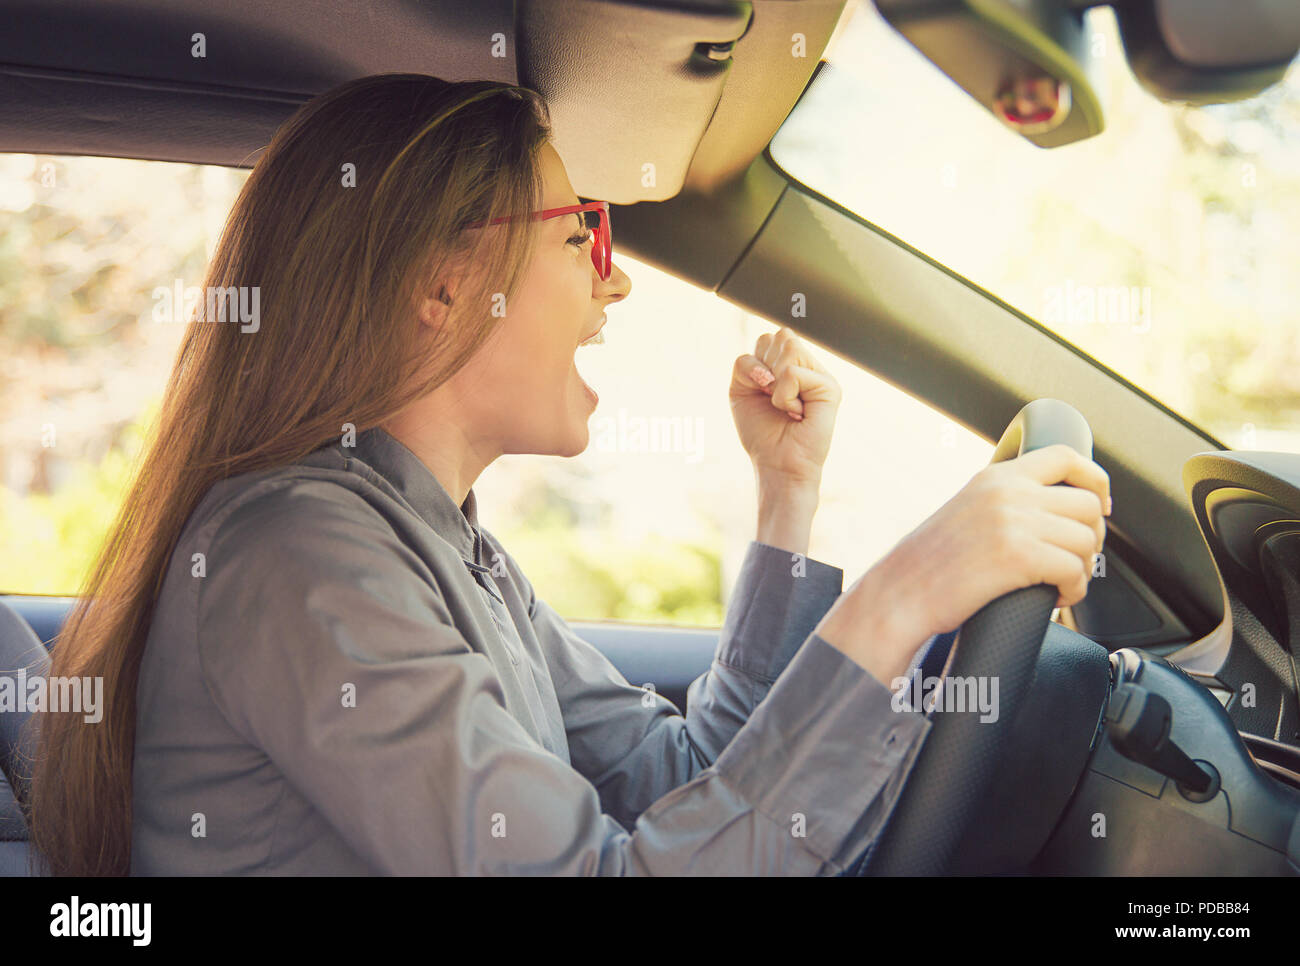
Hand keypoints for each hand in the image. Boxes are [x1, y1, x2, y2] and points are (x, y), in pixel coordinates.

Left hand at [730, 326, 841, 487]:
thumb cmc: (761, 431)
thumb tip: (768, 367)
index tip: (761, 392)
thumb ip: (746, 364)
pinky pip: (792, 374)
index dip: (755, 365)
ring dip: (774, 382)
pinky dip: (783, 397)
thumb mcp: (740, 390)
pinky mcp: (829, 387)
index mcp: (789, 364)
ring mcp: (820, 375)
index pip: (768, 339)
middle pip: (779, 337)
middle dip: (764, 369)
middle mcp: (808, 366)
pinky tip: (796, 413)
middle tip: (772, 397)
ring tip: (785, 405)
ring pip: (788, 347)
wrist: (776, 463)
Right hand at [815, 444, 1110, 682]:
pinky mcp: (1018, 557)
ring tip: (1064, 584)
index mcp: (996, 477)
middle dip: (1092, 537)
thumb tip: (1051, 510)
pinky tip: (1058, 598)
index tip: (1101, 506)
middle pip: (1086, 504)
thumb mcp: (967, 511)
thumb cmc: (930, 564)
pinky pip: (1074, 570)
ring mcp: (1014, 523)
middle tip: (1077, 560)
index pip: (1066, 457)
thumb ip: (1004, 501)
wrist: (900, 593)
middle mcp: (1008, 493)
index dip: (1095, 480)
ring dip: (1083, 569)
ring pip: (1086, 540)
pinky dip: (1075, 590)